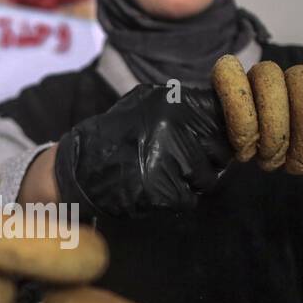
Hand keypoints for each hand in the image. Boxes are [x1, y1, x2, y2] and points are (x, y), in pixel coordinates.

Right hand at [53, 83, 233, 219]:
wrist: (78, 169)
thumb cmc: (115, 137)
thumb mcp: (146, 105)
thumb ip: (184, 108)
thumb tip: (225, 114)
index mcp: (173, 101)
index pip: (222, 116)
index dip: (222, 132)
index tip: (211, 142)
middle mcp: (174, 126)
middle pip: (220, 149)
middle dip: (208, 161)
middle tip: (183, 164)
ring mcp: (169, 158)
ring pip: (208, 177)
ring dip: (192, 183)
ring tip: (165, 176)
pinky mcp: (163, 190)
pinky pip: (189, 199)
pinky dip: (176, 200)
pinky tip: (155, 191)